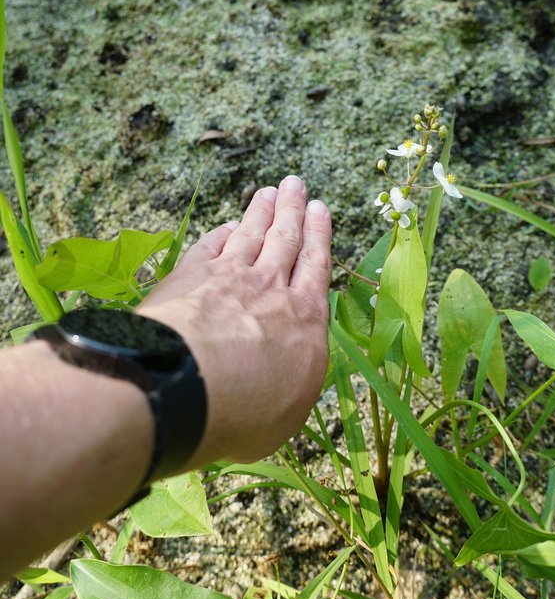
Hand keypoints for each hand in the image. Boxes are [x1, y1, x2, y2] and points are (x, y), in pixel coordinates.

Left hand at [137, 175, 331, 466]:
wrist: (190, 389)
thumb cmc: (247, 414)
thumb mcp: (287, 413)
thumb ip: (291, 384)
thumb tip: (284, 379)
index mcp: (306, 321)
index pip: (315, 269)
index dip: (318, 237)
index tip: (321, 211)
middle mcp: (272, 290)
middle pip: (285, 241)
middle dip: (293, 211)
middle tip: (297, 185)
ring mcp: (230, 277)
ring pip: (251, 234)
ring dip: (261, 210)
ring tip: (270, 190)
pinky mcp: (190, 275)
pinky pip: (211, 245)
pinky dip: (222, 232)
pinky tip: (227, 224)